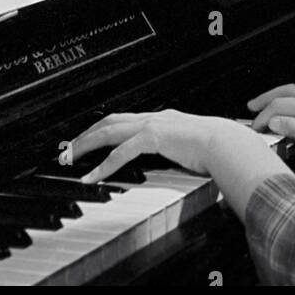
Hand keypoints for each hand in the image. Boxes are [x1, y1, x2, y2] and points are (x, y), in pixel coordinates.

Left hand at [62, 109, 224, 181]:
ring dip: (85, 145)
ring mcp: (152, 124)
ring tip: (69, 158)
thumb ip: (178, 151)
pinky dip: (103, 166)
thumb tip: (177, 160)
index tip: (87, 140)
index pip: (124, 120)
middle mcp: (154, 117)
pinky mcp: (153, 137)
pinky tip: (91, 177)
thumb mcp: (190, 147)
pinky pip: (120, 152)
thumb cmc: (215, 148)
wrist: (227, 143)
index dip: (102, 129)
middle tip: (68, 149)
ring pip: (108, 131)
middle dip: (85, 134)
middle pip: (109, 121)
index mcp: (162, 119)